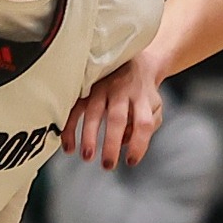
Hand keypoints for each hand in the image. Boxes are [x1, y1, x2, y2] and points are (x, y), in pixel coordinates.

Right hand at [61, 55, 164, 169]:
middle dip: (111, 143)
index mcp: (142, 96)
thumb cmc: (143, 90)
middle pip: (117, 118)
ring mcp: (102, 88)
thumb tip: (126, 142)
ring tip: (87, 157)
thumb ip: (148, 125)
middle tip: (107, 165)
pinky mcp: (85, 88)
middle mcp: (122, 91)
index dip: (138, 144)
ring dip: (89, 136)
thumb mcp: (154, 105)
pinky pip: (75, 108)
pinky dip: (70, 128)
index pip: (143, 123)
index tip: (131, 161)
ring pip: (93, 112)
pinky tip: (69, 147)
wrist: (132, 58)